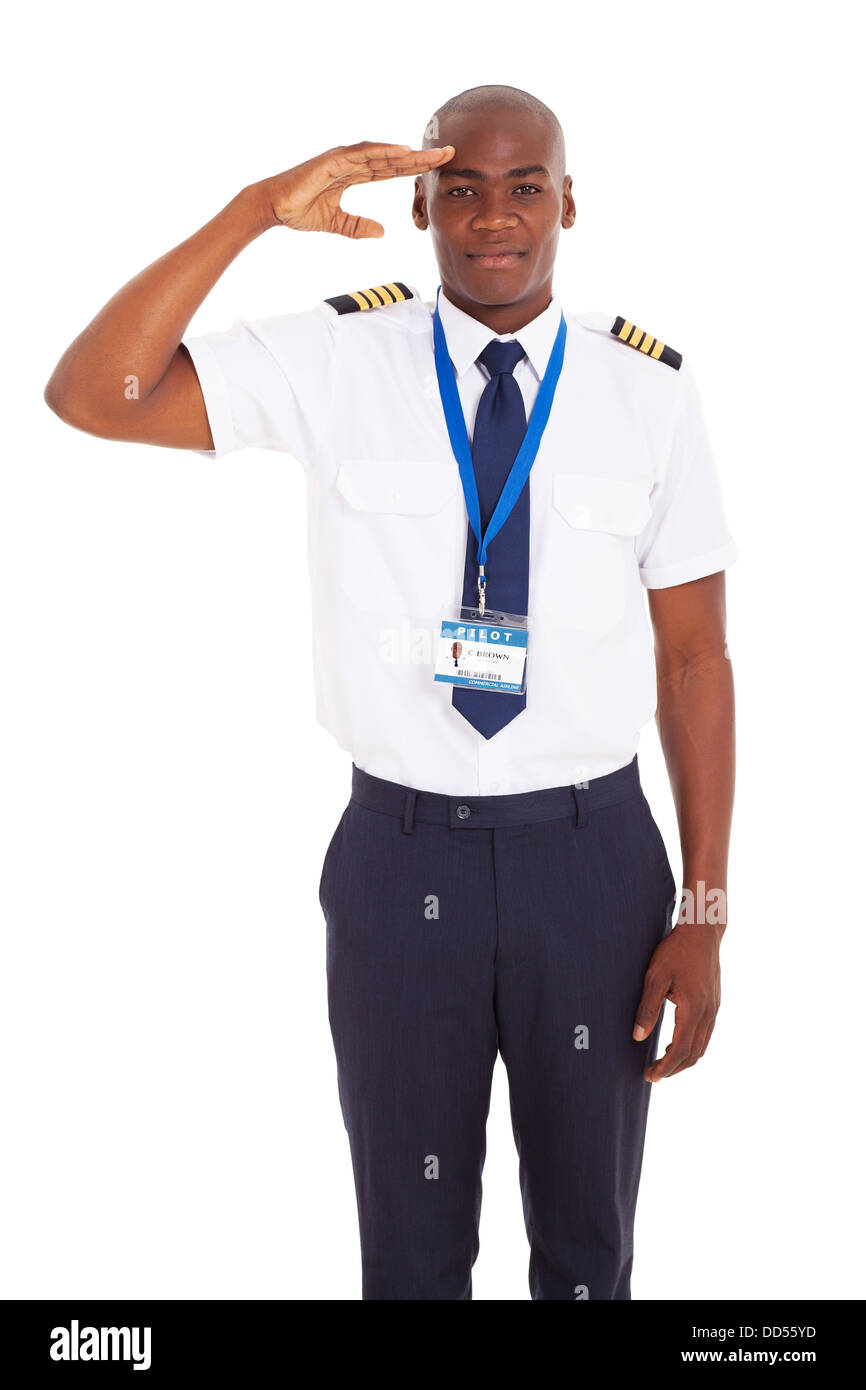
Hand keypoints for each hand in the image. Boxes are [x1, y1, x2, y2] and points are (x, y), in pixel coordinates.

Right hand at [257, 140, 454, 238]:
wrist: (274, 206)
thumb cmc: (299, 211)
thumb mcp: (336, 223)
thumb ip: (358, 226)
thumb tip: (381, 233)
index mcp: (354, 174)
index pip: (391, 170)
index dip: (415, 168)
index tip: (438, 167)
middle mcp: (352, 162)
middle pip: (393, 158)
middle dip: (421, 157)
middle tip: (449, 153)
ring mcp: (343, 159)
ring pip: (382, 153)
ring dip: (408, 152)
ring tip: (433, 154)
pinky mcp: (332, 160)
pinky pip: (362, 154)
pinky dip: (382, 151)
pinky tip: (402, 151)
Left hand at [632, 921, 722, 1080]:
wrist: (702, 931)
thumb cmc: (676, 950)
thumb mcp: (655, 977)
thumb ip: (647, 1008)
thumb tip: (638, 1037)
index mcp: (693, 1010)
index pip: (680, 1051)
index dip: (664, 1068)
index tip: (649, 1076)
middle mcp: (708, 1013)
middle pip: (694, 1054)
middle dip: (674, 1068)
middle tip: (654, 1074)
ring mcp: (714, 1009)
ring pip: (702, 1046)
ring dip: (684, 1059)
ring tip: (663, 1062)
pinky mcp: (715, 1003)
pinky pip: (706, 1034)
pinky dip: (692, 1045)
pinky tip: (677, 1042)